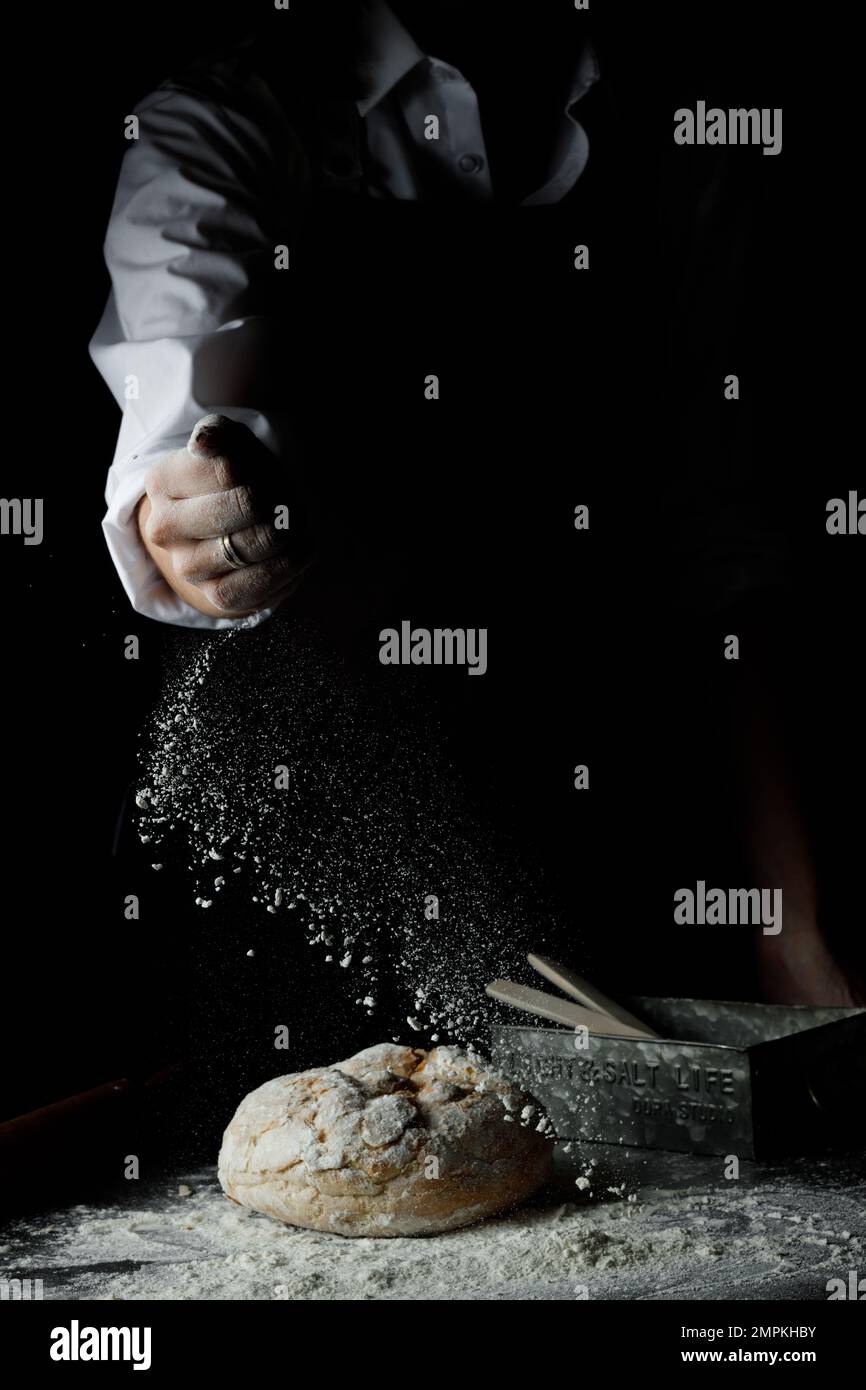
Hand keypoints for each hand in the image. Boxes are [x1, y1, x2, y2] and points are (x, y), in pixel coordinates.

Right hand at [138, 415, 309, 617]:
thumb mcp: (230, 444)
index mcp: (162, 481)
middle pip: (248, 504)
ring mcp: (187, 566)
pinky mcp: (216, 596)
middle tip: (284, 498)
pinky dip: (289, 564)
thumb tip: (203, 443)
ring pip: (256, 544)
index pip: (229, 467)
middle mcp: (165, 527)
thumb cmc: (237, 479)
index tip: (265, 471)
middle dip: (279, 497)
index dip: (261, 467)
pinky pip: (259, 582)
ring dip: (290, 530)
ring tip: (291, 521)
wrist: (234, 526)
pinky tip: (296, 549)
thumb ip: (219, 434)